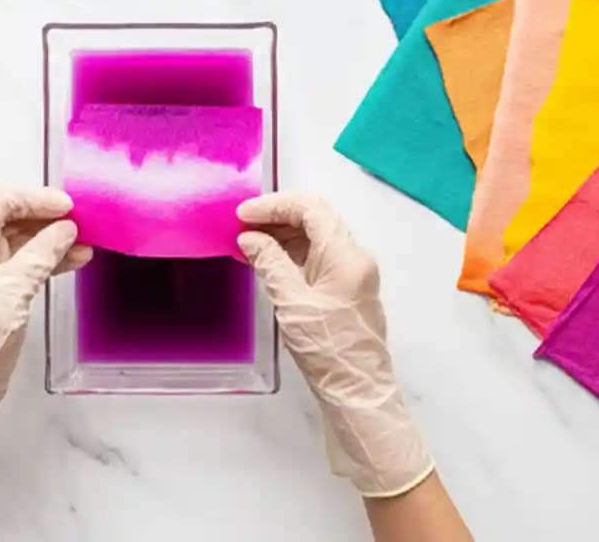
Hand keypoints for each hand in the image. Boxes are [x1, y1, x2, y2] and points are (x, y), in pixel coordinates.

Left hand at [0, 187, 90, 498]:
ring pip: (23, 246)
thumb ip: (42, 253)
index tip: (69, 207)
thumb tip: (67, 229)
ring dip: (53, 242)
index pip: (1, 202)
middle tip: (83, 221)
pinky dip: (49, 263)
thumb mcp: (14, 286)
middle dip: (47, 219)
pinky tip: (75, 261)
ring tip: (87, 243)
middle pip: (12, 221)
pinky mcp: (0, 298)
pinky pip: (27, 268)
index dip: (35, 199)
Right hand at [237, 193, 432, 497]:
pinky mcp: (346, 289)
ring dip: (282, 236)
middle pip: (315, 219)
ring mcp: (352, 274)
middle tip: (240, 227)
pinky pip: (317, 259)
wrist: (358, 393)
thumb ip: (270, 264)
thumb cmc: (328, 350)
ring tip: (246, 244)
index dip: (275, 205)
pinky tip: (265, 262)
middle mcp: (354, 258)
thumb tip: (250, 239)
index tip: (243, 215)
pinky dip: (291, 255)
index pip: (311, 208)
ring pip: (315, 238)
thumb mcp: (292, 304)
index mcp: (346, 255)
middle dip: (276, 218)